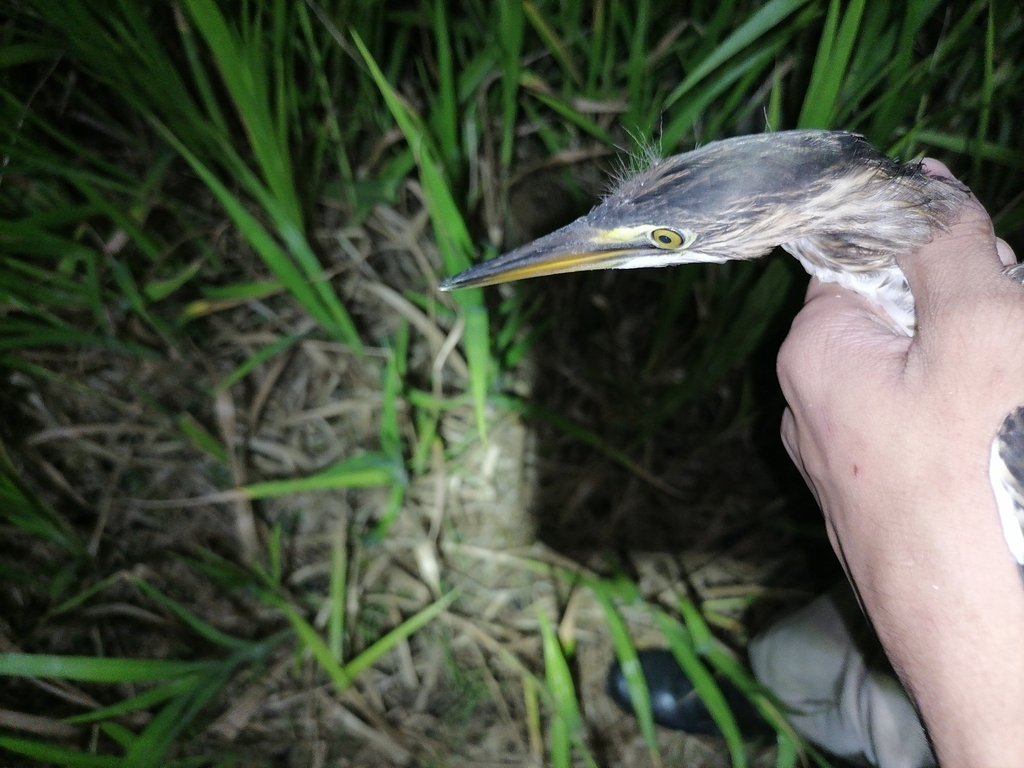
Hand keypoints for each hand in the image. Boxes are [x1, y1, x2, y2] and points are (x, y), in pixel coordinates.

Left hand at [777, 160, 1023, 766]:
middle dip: (960, 313)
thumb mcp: (978, 334)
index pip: (858, 259)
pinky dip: (960, 420)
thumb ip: (949, 251)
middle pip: (893, 314)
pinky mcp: (875, 494)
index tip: (981, 273)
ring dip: (971, 367)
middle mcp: (811, 401)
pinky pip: (918, 428)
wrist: (975, 625)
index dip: (927, 251)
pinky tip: (989, 445)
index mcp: (815, 350)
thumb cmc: (974, 475)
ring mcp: (840, 455)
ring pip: (914, 373)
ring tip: (999, 408)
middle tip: (1004, 347)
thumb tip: (924, 182)